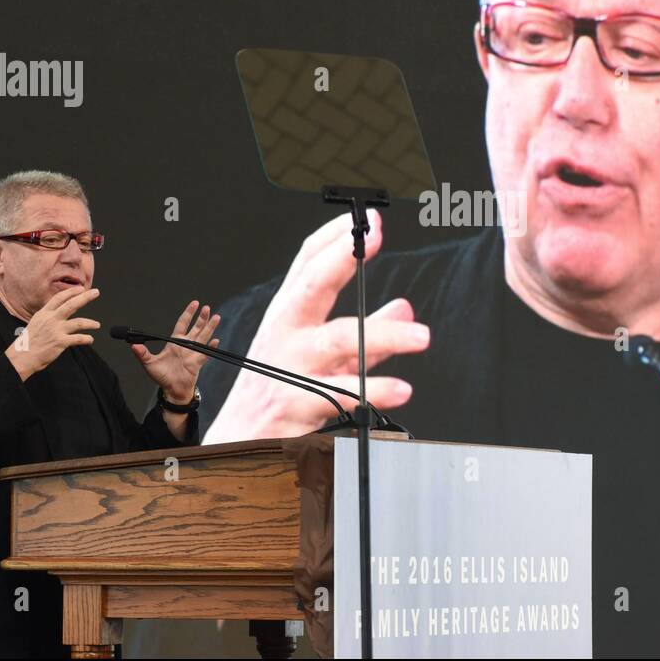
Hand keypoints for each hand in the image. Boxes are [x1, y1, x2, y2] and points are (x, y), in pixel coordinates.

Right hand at [6, 287, 101, 380]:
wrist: (22, 356)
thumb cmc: (28, 341)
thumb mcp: (36, 322)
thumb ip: (48, 316)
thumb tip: (58, 310)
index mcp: (44, 313)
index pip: (59, 298)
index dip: (71, 292)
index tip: (80, 288)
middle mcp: (51, 319)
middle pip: (71, 305)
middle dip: (85, 297)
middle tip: (95, 292)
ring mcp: (56, 330)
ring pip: (79, 322)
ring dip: (90, 323)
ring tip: (97, 325)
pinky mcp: (60, 342)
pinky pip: (78, 338)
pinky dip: (86, 339)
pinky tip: (90, 339)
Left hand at [129, 300, 221, 404]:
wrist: (172, 390)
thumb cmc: (161, 377)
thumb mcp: (149, 364)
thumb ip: (142, 353)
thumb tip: (134, 345)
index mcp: (175, 342)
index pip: (182, 323)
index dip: (188, 313)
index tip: (194, 304)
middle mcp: (186, 345)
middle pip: (196, 328)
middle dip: (201, 318)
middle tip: (206, 307)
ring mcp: (193, 353)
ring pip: (203, 337)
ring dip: (209, 327)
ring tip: (216, 317)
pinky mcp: (198, 362)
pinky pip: (206, 353)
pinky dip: (211, 347)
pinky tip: (215, 341)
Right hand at [205, 211, 428, 442]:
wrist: (238, 441)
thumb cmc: (280, 390)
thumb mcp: (320, 355)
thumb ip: (366, 334)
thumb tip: (405, 308)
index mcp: (290, 315)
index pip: (307, 263)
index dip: (335, 237)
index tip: (368, 220)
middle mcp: (286, 334)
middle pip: (312, 287)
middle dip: (341, 259)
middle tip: (372, 238)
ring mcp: (290, 367)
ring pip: (337, 341)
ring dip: (383, 336)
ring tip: (421, 336)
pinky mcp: (298, 404)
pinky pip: (340, 394)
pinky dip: (373, 391)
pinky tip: (400, 389)